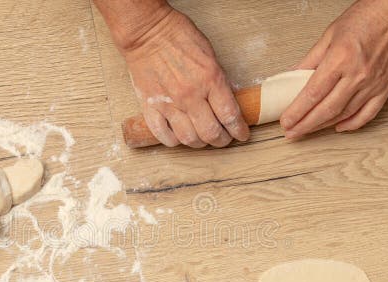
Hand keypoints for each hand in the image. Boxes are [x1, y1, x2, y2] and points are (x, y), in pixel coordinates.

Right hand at [119, 8, 248, 147]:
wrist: (147, 33)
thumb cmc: (178, 37)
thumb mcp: (210, 56)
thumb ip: (219, 81)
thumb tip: (227, 103)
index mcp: (210, 80)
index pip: (230, 116)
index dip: (239, 131)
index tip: (241, 135)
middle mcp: (191, 95)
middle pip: (211, 133)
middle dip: (221, 141)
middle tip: (223, 139)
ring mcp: (169, 104)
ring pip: (189, 139)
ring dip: (199, 143)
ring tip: (202, 138)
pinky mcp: (151, 107)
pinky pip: (164, 135)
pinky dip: (174, 141)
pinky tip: (178, 136)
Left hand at [280, 0, 387, 138]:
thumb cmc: (367, 18)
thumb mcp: (329, 34)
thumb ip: (310, 59)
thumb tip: (292, 76)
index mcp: (340, 59)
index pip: (313, 94)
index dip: (297, 112)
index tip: (286, 121)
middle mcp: (357, 75)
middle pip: (326, 110)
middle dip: (305, 125)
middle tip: (292, 133)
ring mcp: (372, 84)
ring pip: (344, 115)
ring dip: (323, 126)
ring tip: (308, 130)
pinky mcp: (385, 89)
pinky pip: (367, 114)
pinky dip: (352, 124)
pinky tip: (338, 127)